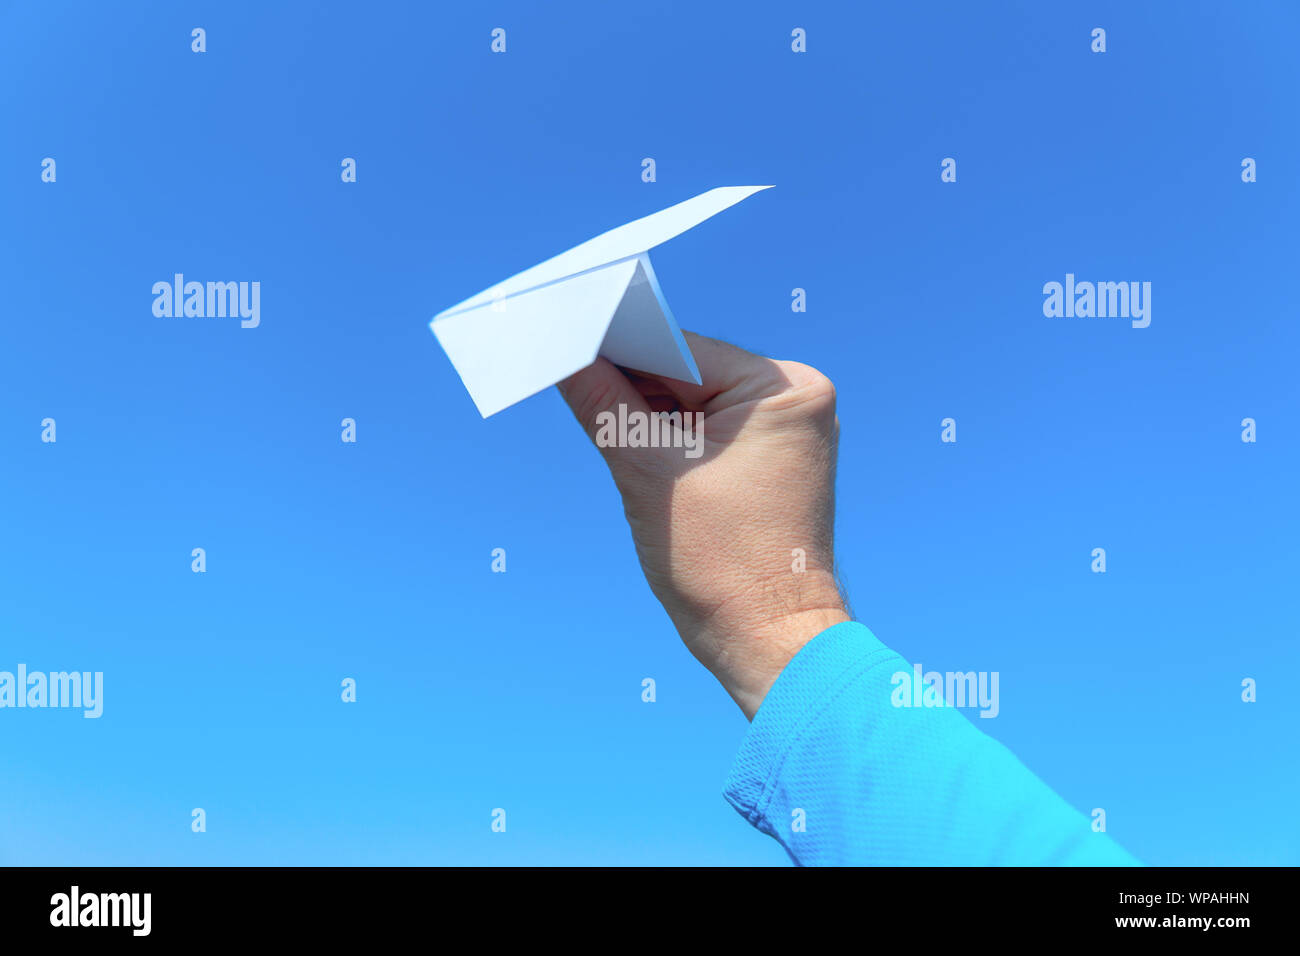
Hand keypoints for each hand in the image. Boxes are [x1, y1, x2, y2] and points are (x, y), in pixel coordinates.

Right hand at [558, 332, 848, 718]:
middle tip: (568, 375)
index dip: (619, 346)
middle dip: (631, 383)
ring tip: (598, 421)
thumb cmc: (721, 563)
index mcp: (784, 390)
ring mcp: (789, 431)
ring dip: (648, 415)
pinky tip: (634, 449)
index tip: (568, 338)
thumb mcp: (647, 472)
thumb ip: (602, 404)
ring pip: (695, 403)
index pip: (682, 350)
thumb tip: (565, 358)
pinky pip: (709, 431)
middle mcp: (797, 400)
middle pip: (689, 374)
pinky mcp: (773, 459)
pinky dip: (671, 438)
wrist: (768, 640)